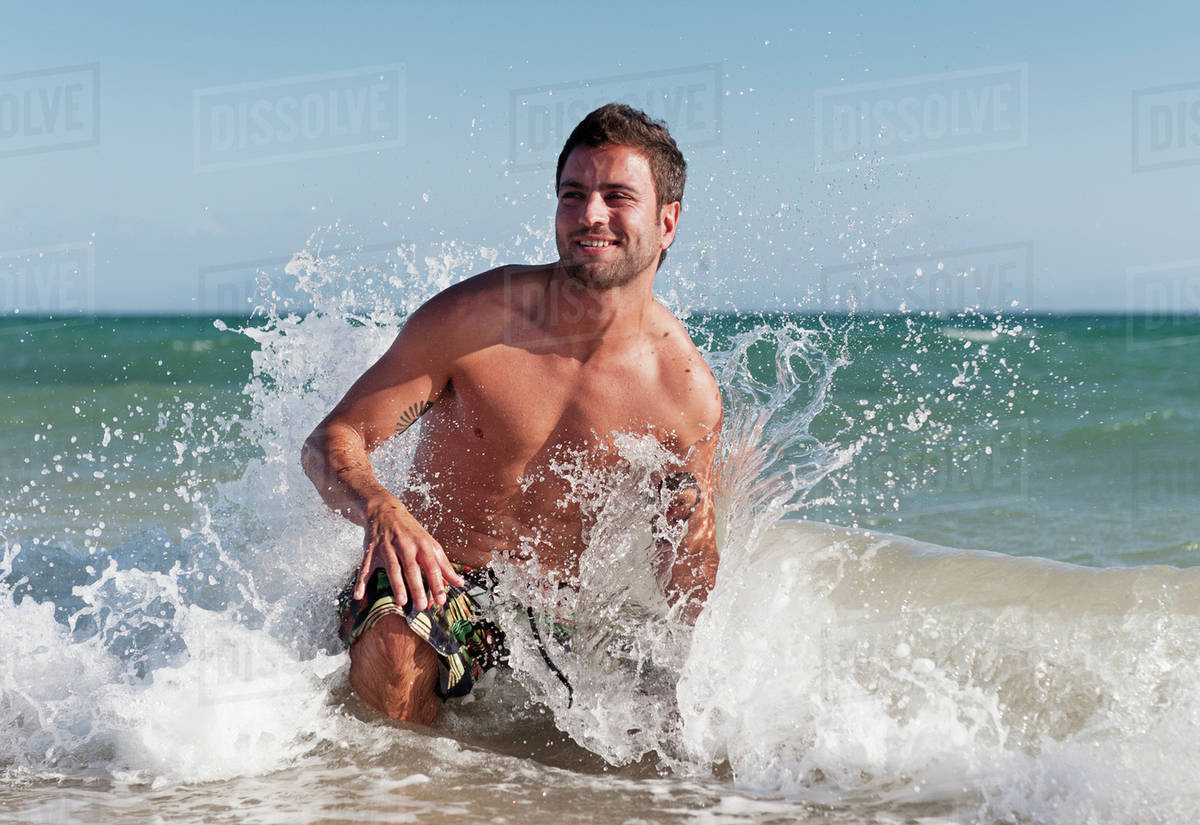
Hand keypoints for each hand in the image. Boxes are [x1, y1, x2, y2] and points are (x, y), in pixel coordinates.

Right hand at [353, 494, 464, 609]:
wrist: (385, 510)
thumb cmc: (411, 530)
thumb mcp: (429, 543)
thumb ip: (443, 564)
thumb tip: (459, 582)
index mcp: (422, 544)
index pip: (432, 566)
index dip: (437, 584)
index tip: (442, 600)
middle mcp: (405, 545)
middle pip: (412, 569)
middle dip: (418, 587)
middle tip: (423, 605)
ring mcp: (387, 548)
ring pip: (392, 568)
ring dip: (397, 585)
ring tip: (402, 602)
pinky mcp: (372, 550)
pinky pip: (366, 567)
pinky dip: (361, 581)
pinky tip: (359, 595)